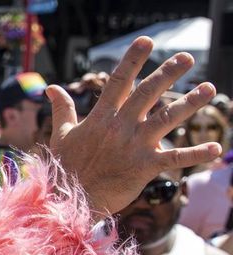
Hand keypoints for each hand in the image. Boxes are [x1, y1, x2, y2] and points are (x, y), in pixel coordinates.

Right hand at [49, 36, 219, 215]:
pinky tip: (215, 149)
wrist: (68, 201)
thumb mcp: (61, 135)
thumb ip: (62, 109)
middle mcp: (120, 128)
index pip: (118, 82)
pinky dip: (196, 155)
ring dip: (190, 103)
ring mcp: (133, 147)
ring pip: (167, 119)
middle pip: (147, 93)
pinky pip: (174, 159)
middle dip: (168, 73)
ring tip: (208, 88)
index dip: (133, 60)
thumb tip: (50, 87)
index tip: (146, 41)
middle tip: (186, 58)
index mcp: (100, 118)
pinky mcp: (144, 167)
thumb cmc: (65, 167)